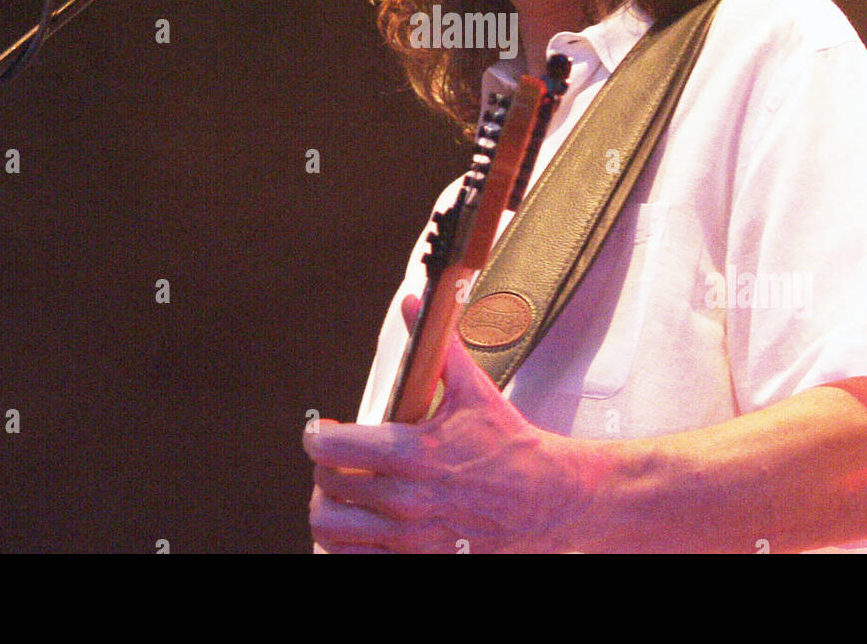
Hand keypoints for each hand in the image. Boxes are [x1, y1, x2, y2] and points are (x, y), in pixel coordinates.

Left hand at [304, 296, 590, 552]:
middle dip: (326, 466)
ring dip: (329, 507)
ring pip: (329, 528)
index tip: (323, 430)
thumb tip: (413, 306)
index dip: (318, 434)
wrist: (548, 500)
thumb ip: (437, 348)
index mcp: (414, 453)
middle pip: (325, 485)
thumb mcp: (475, 390)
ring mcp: (409, 538)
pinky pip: (354, 560)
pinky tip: (362, 523)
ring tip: (344, 492)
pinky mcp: (418, 561)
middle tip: (339, 457)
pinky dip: (348, 543)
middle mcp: (406, 499)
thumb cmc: (512, 449)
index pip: (331, 447)